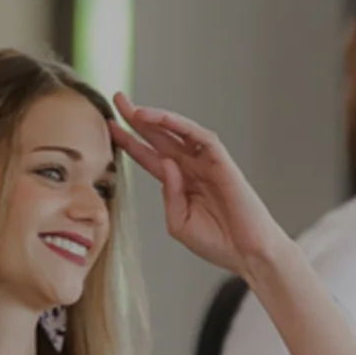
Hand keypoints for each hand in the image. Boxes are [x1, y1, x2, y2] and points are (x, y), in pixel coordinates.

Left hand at [110, 95, 284, 277]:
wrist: (247, 254)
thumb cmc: (217, 242)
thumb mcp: (179, 223)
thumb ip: (169, 196)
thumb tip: (166, 164)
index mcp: (178, 183)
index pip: (148, 156)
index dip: (128, 141)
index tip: (109, 127)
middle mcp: (191, 168)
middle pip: (160, 137)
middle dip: (137, 119)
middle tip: (118, 100)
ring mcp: (207, 163)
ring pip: (179, 132)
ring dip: (157, 118)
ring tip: (135, 110)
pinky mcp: (223, 163)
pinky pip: (202, 137)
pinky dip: (182, 126)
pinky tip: (162, 119)